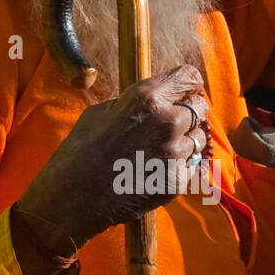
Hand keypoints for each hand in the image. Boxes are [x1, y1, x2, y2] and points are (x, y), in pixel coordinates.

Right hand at [13, 65, 210, 256]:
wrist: (74, 198)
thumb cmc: (81, 151)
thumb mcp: (102, 111)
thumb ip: (134, 102)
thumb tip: (156, 99)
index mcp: (147, 98)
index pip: (188, 76)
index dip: (188, 82)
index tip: (186, 89)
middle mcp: (167, 122)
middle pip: (200, 107)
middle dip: (190, 111)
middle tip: (173, 120)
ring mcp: (175, 154)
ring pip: (198, 138)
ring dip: (185, 140)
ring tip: (158, 149)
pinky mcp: (177, 181)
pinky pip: (191, 165)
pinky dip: (179, 165)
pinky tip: (156, 169)